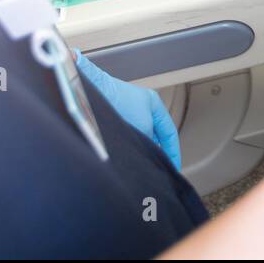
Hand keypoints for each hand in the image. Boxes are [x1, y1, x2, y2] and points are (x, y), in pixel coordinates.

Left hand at [75, 51, 181, 170]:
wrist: (90, 93)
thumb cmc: (119, 102)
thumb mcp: (144, 125)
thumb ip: (150, 140)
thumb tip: (149, 154)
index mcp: (154, 104)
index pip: (169, 133)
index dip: (173, 152)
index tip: (173, 167)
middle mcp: (141, 107)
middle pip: (155, 135)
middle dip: (156, 152)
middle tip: (158, 169)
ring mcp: (125, 111)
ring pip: (139, 137)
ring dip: (140, 149)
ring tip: (141, 163)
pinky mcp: (111, 118)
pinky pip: (125, 136)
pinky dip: (128, 145)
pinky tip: (126, 154)